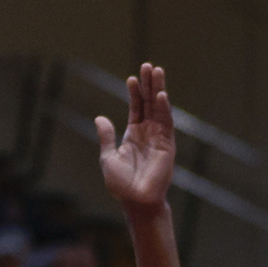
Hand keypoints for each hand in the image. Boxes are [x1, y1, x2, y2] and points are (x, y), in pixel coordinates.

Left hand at [97, 63, 176, 211]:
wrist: (136, 201)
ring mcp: (159, 137)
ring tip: (157, 71)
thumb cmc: (121, 184)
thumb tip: (100, 117)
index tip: (131, 78)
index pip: (136, 107)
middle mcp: (148, 132)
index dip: (134, 92)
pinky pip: (166, 122)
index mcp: (133, 134)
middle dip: (149, 84)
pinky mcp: (167, 144)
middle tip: (148, 65)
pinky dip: (164, 108)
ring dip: (158, 89)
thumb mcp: (108, 157)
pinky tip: (161, 94)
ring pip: (159, 108)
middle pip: (149, 102)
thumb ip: (106, 137)